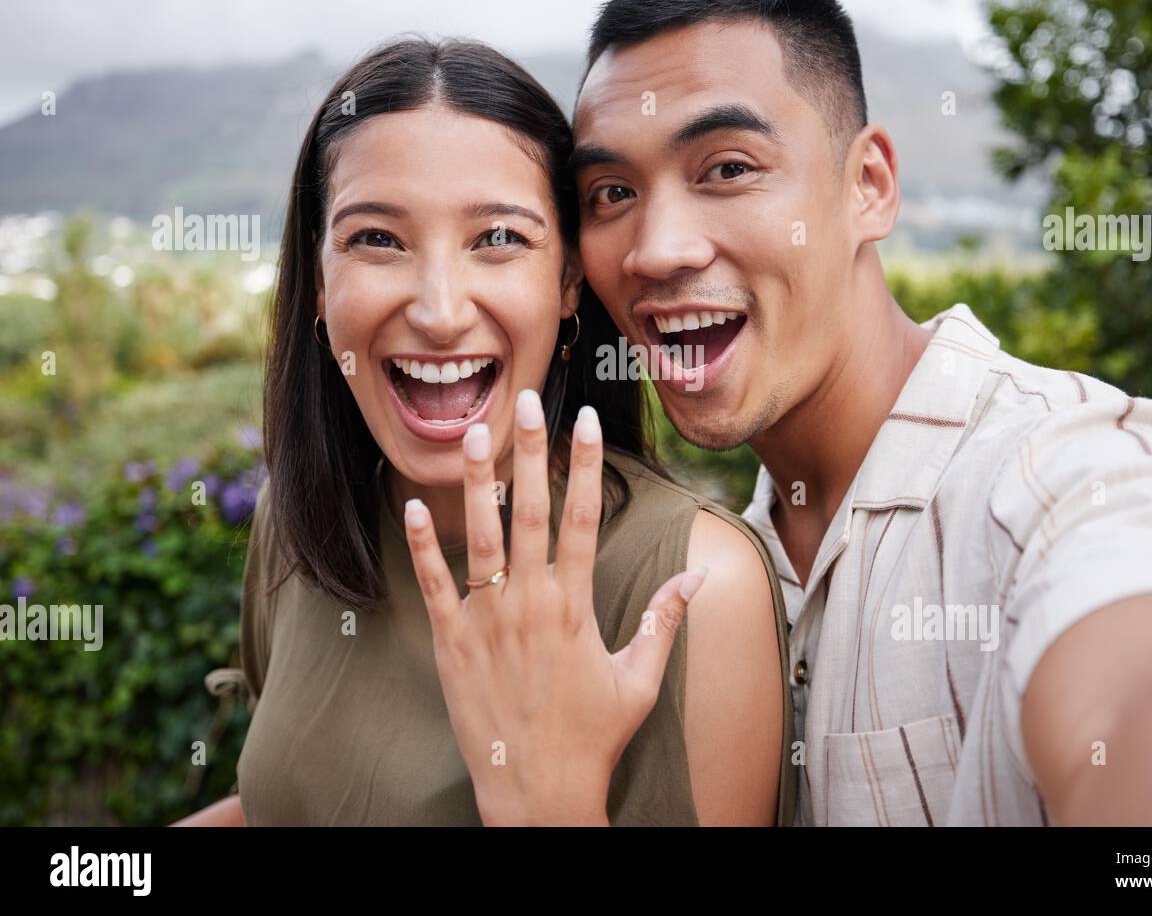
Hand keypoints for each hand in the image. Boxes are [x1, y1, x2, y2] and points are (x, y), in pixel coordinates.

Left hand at [403, 389, 707, 824]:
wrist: (537, 791)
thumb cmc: (593, 737)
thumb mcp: (638, 679)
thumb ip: (663, 620)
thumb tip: (696, 575)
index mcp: (575, 606)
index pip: (581, 519)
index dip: (584, 466)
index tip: (585, 423)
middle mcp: (529, 603)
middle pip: (530, 512)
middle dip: (529, 452)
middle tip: (525, 402)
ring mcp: (486, 621)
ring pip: (479, 537)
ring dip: (474, 484)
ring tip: (471, 434)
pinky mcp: (451, 643)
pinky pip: (432, 585)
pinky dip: (422, 547)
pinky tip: (413, 507)